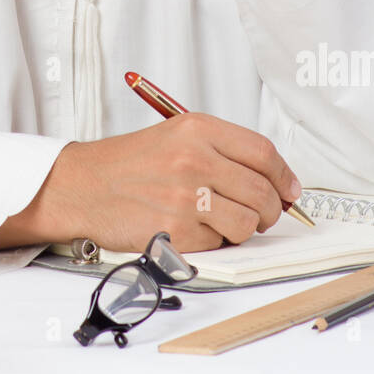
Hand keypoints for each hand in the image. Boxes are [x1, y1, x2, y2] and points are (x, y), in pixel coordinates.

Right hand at [0, 114, 301, 255]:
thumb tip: (275, 181)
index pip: (263, 153)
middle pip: (262, 191)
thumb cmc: (130, 163)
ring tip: (225, 224)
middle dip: (271, 210)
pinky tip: (195, 230)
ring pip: (248, 222)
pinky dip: (215, 242)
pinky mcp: (176, 230)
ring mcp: (186, 196)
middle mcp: (195, 158)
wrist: (84, 185)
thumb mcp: (176, 136)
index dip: (284, 177)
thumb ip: (223, 151)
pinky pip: (220, 243)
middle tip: (262, 215)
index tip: (289, 191)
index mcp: (198, 129)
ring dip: (246, 229)